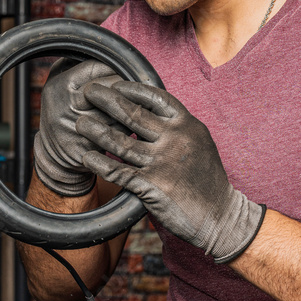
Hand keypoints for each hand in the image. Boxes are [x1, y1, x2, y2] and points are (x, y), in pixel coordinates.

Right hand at [33, 59, 119, 196]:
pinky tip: (129, 124)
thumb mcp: (56, 84)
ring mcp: (77, 128)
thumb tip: (98, 47)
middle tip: (131, 89)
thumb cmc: (61, 112)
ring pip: (117, 110)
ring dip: (130, 107)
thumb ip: (72, 64)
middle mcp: (66, 106)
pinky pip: (119, 133)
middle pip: (109, 88)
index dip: (112, 68)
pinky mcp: (89, 147)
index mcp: (58, 86)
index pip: (96, 67)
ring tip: (133, 105)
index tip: (120, 71)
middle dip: (124, 87)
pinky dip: (128, 127)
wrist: (53, 156)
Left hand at [77, 81, 265, 262]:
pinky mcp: (153, 185)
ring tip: (79, 123)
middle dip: (106, 100)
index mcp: (188, 125)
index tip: (113, 83)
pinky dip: (99, 163)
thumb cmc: (207, 180)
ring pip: (120, 141)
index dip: (131, 88)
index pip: (155, 97)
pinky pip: (118, 171)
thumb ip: (176, 126)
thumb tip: (149, 107)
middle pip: (132, 114)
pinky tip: (86, 156)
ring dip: (95, 130)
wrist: (221, 217)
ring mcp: (164, 162)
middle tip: (88, 93)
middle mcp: (176, 139)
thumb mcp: (198, 143)